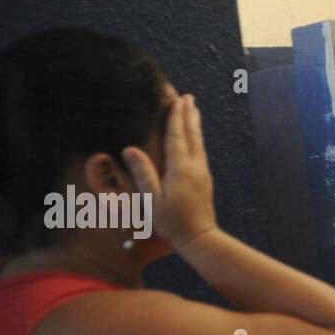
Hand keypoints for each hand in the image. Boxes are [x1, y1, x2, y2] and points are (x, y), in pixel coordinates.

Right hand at [122, 94, 218, 248]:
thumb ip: (143, 173)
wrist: (199, 238)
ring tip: (194, 109)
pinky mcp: (205, 180)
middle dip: (189, 115)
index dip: (175, 117)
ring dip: (195, 124)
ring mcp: (202, 173)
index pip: (176, 136)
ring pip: (198, 143)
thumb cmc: (172, 222)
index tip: (177, 99)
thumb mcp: (152, 200)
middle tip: (189, 97)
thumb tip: (129, 150)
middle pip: (191, 135)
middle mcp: (195, 167)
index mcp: (180, 169)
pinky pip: (200, 152)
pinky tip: (195, 137)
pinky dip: (197, 139)